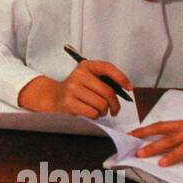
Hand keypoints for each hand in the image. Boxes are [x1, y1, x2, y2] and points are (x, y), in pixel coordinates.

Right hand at [18, 60, 132, 118]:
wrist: (54, 98)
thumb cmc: (77, 90)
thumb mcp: (89, 79)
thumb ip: (105, 81)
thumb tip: (126, 89)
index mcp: (85, 66)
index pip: (107, 67)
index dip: (121, 77)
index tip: (129, 88)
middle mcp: (78, 75)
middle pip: (107, 92)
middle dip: (115, 104)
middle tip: (115, 109)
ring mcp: (72, 89)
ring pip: (101, 104)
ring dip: (104, 111)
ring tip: (99, 110)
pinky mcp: (68, 103)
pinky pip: (92, 113)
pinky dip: (95, 116)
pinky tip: (90, 113)